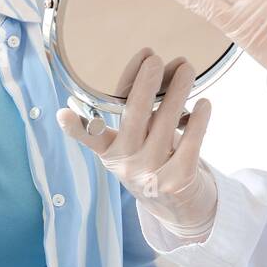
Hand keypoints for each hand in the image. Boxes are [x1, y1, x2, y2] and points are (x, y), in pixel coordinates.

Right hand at [57, 49, 217, 237]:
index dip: (75, 127)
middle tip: (154, 58)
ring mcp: (152, 174)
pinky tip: (204, 103)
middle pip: (134, 118)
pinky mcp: (178, 180)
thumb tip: (160, 65)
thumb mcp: (138, 139)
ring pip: (166, 123)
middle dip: (144, 85)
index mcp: (110, 152)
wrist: (180, 208)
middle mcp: (126, 164)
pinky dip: (198, 121)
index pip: (90, 136)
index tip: (63, 113)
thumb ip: (142, 106)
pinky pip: (190, 144)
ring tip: (186, 67)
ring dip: (178, 91)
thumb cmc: (155, 159)